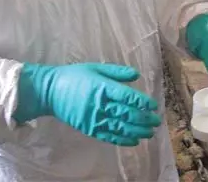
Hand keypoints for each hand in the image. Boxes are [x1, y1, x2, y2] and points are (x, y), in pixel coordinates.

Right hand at [13, 63, 161, 146]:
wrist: (50, 92)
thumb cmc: (74, 76)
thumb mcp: (95, 68)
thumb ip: (116, 72)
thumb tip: (136, 75)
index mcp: (102, 87)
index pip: (127, 97)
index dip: (142, 102)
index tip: (153, 105)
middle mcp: (100, 104)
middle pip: (127, 114)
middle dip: (144, 119)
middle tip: (157, 121)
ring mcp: (94, 119)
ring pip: (121, 127)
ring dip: (138, 131)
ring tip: (150, 132)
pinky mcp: (89, 129)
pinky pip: (109, 136)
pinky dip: (123, 139)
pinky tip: (135, 140)